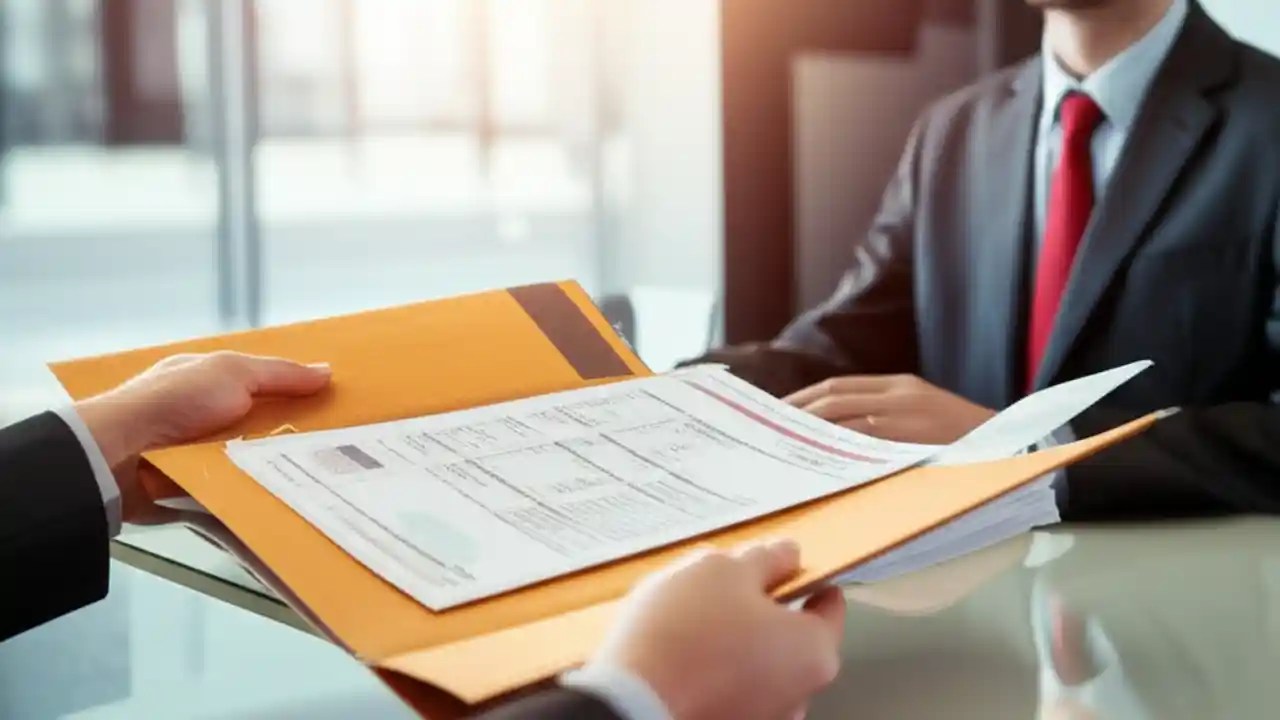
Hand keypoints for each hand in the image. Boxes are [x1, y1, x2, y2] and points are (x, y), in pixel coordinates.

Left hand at [73, 352, 331, 521]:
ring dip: (284, 482)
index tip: (338, 414)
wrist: (117, 458)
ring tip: (330, 494)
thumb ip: (280, 375)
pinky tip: (292, 519)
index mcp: (213, 386)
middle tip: (345, 460)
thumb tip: (326, 371)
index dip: (300, 399)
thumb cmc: (171, 402)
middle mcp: (209, 423)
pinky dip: (260, 510)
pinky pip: (238, 504)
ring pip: (256, 472)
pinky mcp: (198, 498)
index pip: (266, 389)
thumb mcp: (232, 372)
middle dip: (300, 447)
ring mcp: (203, 461)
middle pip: (266, 435)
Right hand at [588, 540, 845, 719]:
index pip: (829, 605)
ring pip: (755, 664)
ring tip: (686, 622)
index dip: (804, 577)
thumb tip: (784, 555)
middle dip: (758, 609)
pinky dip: (710, 671)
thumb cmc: (681, 639)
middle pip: (789, 636)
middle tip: (719, 588)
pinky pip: (728, 688)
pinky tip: (677, 654)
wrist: (630, 704)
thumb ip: (762, 560)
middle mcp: (800, 694)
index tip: (782, 564)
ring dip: (731, 642)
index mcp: (814, 650)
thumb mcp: (721, 571)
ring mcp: (764, 716)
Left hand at [785, 374, 994, 443]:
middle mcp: (900, 394)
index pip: (838, 387)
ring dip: (810, 432)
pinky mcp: (915, 437)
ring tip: (784, 448)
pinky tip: (819, 464)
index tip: (779, 413)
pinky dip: (839, 450)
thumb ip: (889, 421)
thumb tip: (841, 438)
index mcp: (901, 387)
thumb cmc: (969, 442)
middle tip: (769, 432)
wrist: (1019, 446)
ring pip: (844, 418)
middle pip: (832, 398)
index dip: (804, 399)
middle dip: (796, 413)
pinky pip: (866, 441)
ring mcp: (907, 415)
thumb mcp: (926, 418)